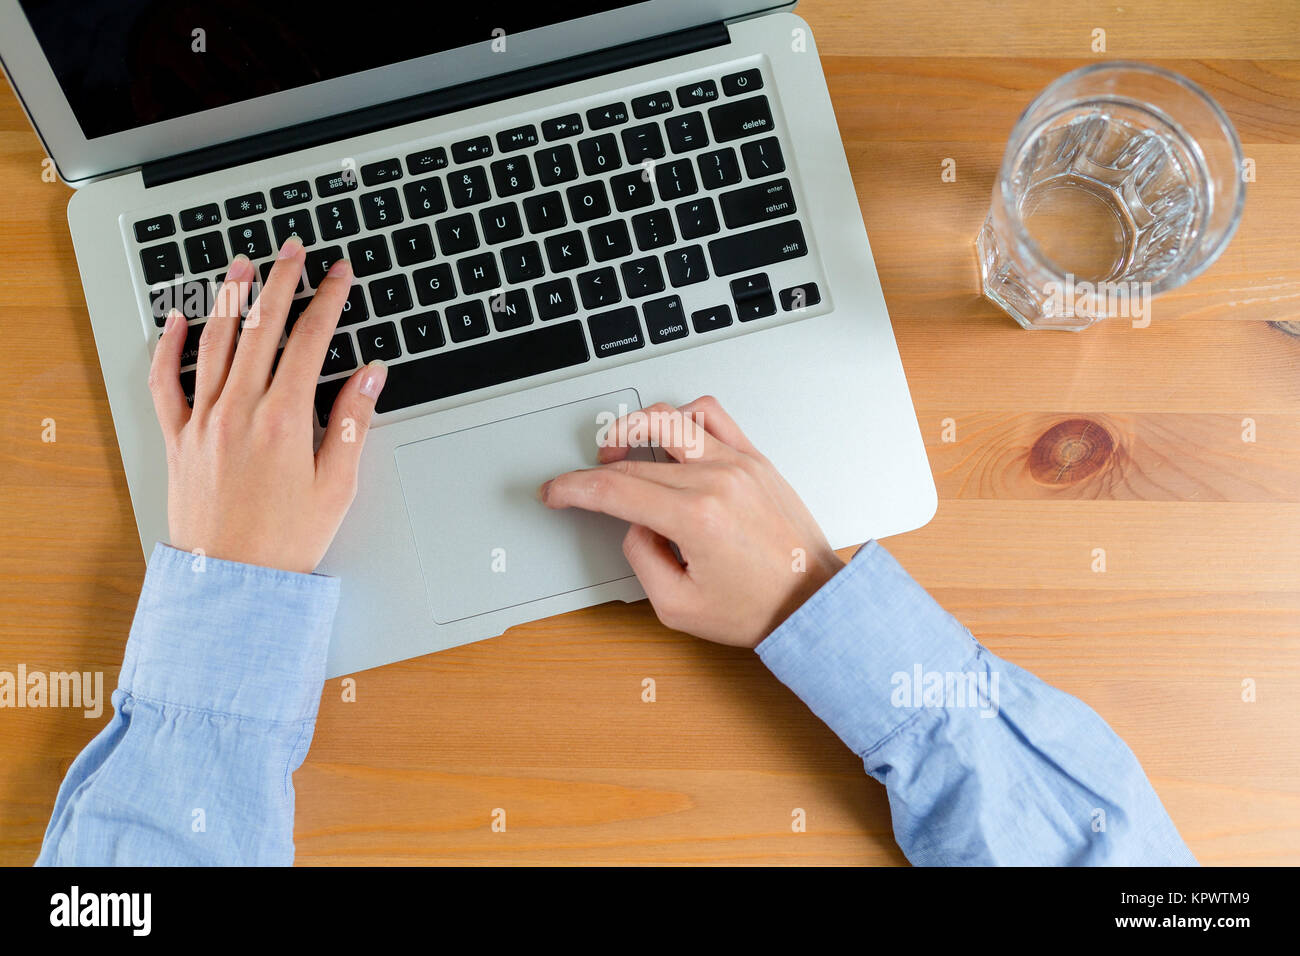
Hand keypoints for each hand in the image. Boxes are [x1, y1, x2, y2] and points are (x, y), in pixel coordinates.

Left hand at [148, 237, 386, 573]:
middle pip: (261, 328)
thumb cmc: (287, 541)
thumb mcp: (337, 485)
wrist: (233, 584)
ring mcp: (203, 422)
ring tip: (241, 265)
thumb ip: (353, 423)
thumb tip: (370, 375)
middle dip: (280, 281)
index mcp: (284, 420)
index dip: (328, 300)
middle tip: (292, 250)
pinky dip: (170, 346)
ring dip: (229, 298)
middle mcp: (239, 411)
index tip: (339, 274)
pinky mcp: (178, 439)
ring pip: (214, 343)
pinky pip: (166, 382)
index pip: (309, 341)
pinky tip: (178, 321)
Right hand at [539, 397, 844, 647]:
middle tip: (579, 485)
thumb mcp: (677, 606)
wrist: (813, 601)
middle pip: (633, 459)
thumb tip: (632, 522)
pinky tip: (670, 435)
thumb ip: (640, 558)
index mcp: (695, 518)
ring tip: (619, 449)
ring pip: (668, 419)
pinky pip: (711, 415)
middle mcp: (717, 481)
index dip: (573, 488)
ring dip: (632, 428)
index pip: (614, 489)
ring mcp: (739, 463)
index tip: (556, 491)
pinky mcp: (756, 459)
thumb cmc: (758, 608)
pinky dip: (681, 417)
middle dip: (594, 471)